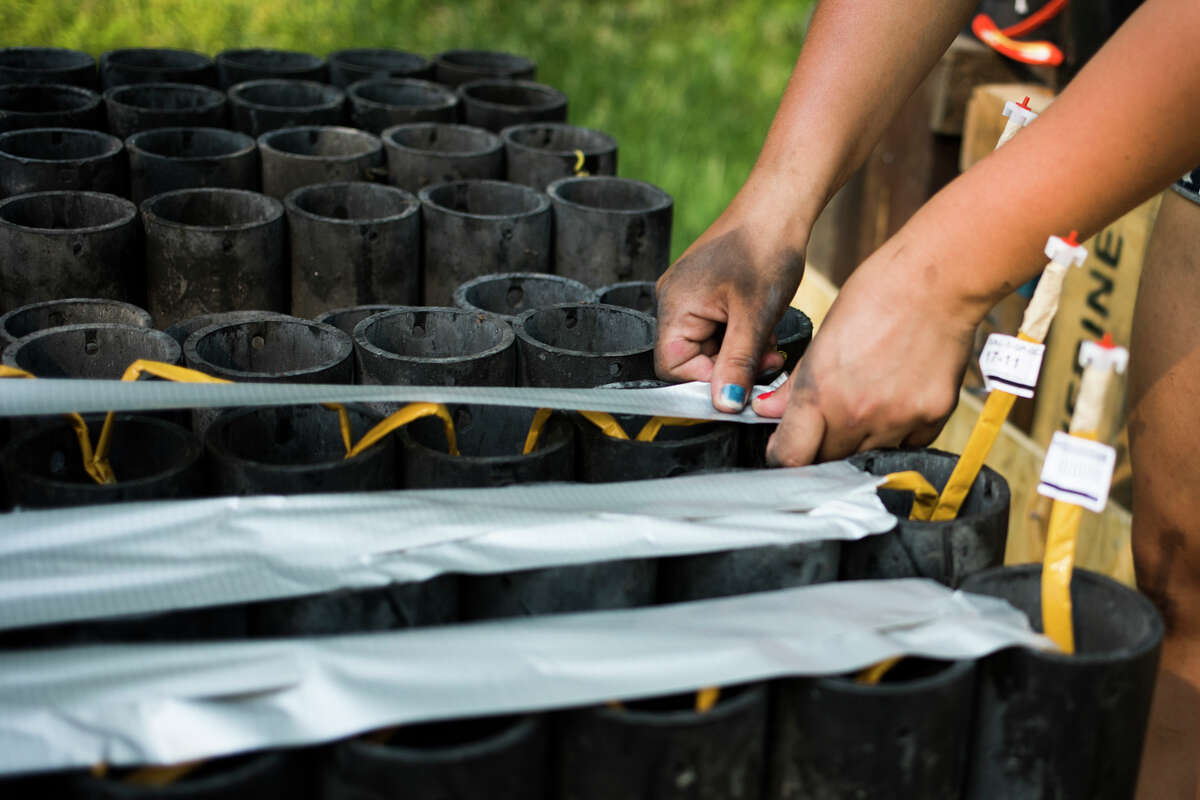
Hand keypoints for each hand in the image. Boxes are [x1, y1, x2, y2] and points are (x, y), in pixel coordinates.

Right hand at [655, 186, 807, 411]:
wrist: (780, 206)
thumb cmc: (765, 248)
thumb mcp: (755, 316)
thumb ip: (737, 364)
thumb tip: (724, 405)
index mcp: (674, 307)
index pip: (672, 368)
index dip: (706, 382)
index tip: (742, 385)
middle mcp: (674, 302)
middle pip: (691, 360)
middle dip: (730, 369)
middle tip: (767, 364)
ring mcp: (690, 297)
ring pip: (709, 348)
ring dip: (740, 355)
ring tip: (770, 344)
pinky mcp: (707, 293)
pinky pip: (717, 330)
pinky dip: (741, 338)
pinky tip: (763, 329)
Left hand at [751, 235, 979, 463]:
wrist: (938, 280)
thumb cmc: (876, 296)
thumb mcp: (823, 337)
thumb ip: (795, 384)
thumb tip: (767, 409)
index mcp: (821, 393)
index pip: (791, 456)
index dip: (783, 455)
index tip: (784, 446)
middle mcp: (857, 415)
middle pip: (828, 460)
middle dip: (819, 447)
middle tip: (824, 424)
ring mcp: (897, 420)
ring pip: (867, 456)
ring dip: (858, 442)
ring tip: (863, 406)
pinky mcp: (932, 418)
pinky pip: (907, 445)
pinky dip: (897, 434)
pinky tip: (896, 403)